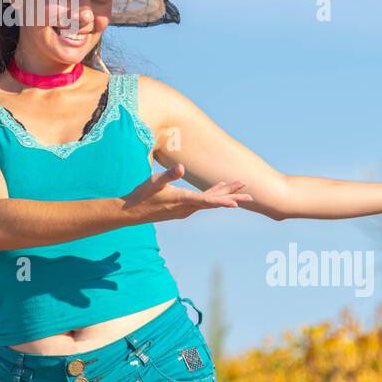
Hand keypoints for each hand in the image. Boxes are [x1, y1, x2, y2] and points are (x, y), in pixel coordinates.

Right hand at [122, 163, 252, 223]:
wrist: (130, 213)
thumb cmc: (141, 195)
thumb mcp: (154, 182)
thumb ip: (169, 175)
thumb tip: (182, 168)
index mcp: (182, 201)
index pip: (206, 201)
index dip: (222, 200)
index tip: (236, 204)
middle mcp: (187, 208)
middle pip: (214, 202)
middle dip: (232, 197)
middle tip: (251, 196)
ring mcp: (185, 209)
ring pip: (210, 202)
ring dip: (225, 195)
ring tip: (240, 188)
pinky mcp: (182, 208)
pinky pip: (203, 202)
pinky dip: (214, 195)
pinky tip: (219, 189)